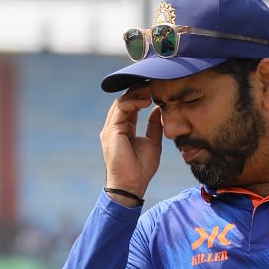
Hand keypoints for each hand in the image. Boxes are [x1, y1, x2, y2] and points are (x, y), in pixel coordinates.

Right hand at [100, 86, 162, 204]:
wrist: (132, 185)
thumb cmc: (141, 168)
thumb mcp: (153, 142)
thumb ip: (154, 126)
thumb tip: (158, 110)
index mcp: (123, 129)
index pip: (130, 105)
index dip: (142, 95)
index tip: (157, 89)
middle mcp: (114, 127)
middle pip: (125, 100)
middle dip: (139, 90)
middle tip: (155, 83)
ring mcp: (111, 129)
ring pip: (122, 101)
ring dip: (137, 93)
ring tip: (152, 89)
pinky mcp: (111, 131)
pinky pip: (121, 109)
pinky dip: (134, 102)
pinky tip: (147, 101)